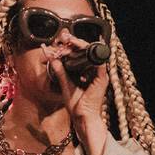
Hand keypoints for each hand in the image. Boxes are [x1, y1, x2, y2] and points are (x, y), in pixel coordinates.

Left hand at [47, 34, 109, 154]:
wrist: (83, 117)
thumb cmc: (76, 105)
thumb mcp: (65, 84)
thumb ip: (60, 72)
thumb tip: (53, 59)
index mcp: (87, 73)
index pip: (81, 55)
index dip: (72, 46)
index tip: (62, 40)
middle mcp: (94, 72)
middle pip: (87, 51)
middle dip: (75, 42)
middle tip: (64, 36)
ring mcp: (99, 74)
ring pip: (92, 53)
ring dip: (80, 45)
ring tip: (68, 41)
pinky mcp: (101, 78)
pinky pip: (97, 61)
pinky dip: (88, 53)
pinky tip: (78, 48)